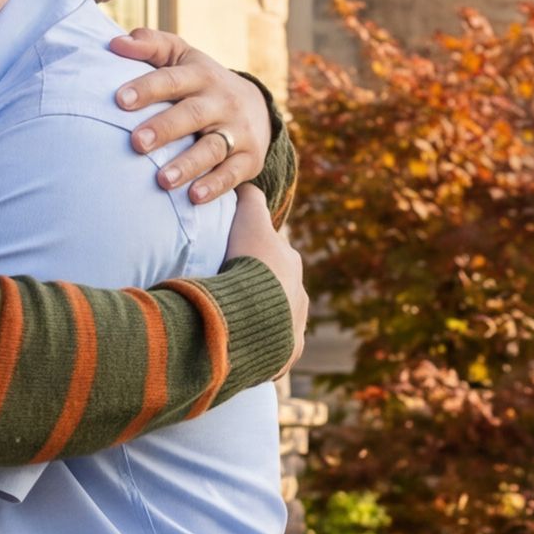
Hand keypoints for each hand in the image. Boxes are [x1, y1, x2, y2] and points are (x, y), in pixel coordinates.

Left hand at [106, 29, 273, 204]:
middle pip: (193, 114)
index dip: (148, 88)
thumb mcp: (181, 57)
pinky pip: (233, 174)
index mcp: (201, 75)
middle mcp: (222, 102)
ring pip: (213, 148)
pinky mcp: (249, 159)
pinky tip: (194, 197)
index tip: (120, 100)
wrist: (256, 107)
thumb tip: (115, 43)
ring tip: (163, 181)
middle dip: (165, 129)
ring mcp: (238, 131)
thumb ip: (151, 45)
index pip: (172, 79)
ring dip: (188, 165)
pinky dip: (215, 186)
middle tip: (136, 143)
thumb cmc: (200, 83)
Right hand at [227, 187, 307, 340]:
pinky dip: (263, 349)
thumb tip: (247, 182)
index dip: (255, 257)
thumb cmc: (249, 265)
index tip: (236, 263)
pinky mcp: (289, 351)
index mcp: (290, 264)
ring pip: (279, 319)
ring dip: (263, 321)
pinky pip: (275, 350)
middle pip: (280, 289)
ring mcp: (296, 324)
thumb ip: (249, 200)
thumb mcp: (248, 223)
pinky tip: (246, 350)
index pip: (274, 256)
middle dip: (262, 291)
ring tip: (237, 324)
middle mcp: (299, 293)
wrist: (252, 312)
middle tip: (233, 294)